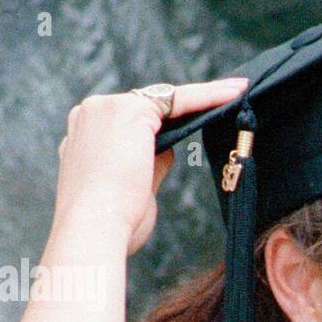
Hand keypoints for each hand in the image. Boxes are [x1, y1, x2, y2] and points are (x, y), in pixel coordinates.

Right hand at [52, 78, 248, 256]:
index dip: (164, 121)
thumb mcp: (135, 188)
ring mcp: (107, 108)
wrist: (94, 229)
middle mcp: (91, 113)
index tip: (192, 119)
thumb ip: (150, 164)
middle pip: (149, 105)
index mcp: (85, 134)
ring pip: (165, 99)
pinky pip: (178, 100)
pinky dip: (207, 96)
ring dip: (203, 96)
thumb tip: (167, 150)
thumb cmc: (113, 222)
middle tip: (227, 98)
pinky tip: (233, 94)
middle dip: (187, 106)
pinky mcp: (130, 110)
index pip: (132, 121)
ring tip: (236, 92)